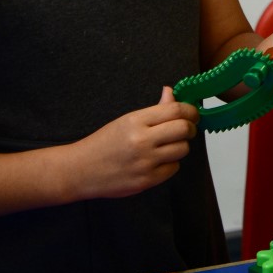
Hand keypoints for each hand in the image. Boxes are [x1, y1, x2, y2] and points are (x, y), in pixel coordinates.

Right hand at [69, 87, 198, 199]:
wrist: (80, 170)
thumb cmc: (103, 144)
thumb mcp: (127, 120)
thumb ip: (154, 109)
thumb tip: (171, 92)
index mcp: (136, 121)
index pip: (176, 110)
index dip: (191, 111)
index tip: (192, 114)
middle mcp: (142, 141)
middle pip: (184, 129)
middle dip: (190, 128)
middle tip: (185, 130)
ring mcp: (145, 162)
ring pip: (182, 149)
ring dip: (179, 146)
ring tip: (166, 146)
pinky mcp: (146, 180)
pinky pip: (173, 168)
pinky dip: (170, 164)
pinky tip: (156, 161)